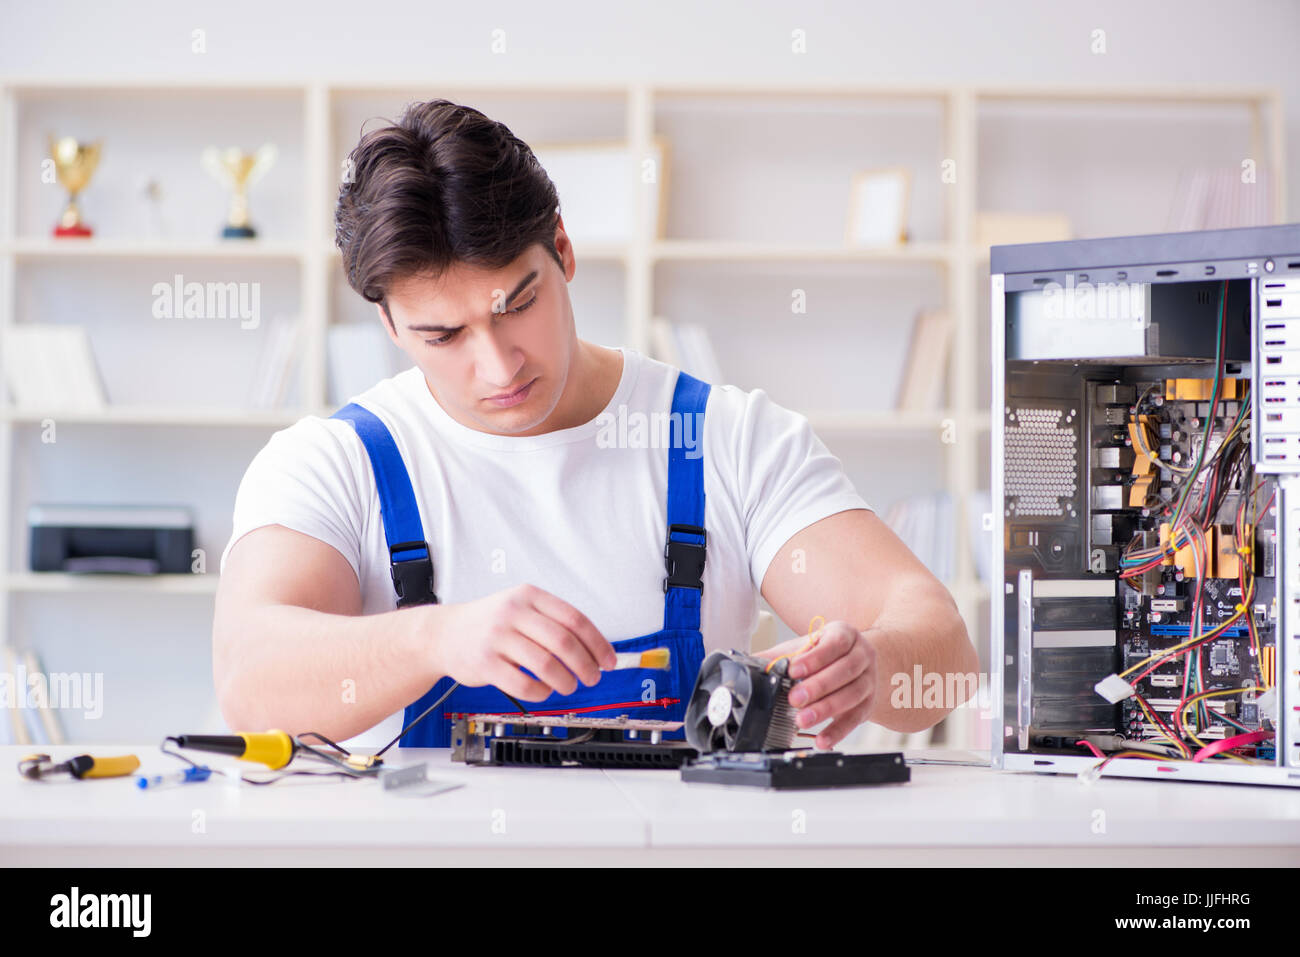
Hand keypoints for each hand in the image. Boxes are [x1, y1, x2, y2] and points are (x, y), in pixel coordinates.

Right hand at [426, 583, 616, 700]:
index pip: (575, 619)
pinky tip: (543, 691)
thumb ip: (552, 623)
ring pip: (546, 665)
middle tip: (593, 678)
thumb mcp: (520, 608)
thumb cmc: (488, 623)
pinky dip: (541, 692)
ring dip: (566, 682)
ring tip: (568, 686)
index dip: (597, 643)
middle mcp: (513, 613)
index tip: (608, 661)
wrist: (442, 634)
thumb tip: (594, 650)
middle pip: (564, 642)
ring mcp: (498, 637)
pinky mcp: (486, 663)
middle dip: (586, 665)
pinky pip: (524, 684)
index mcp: (529, 596)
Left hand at [782, 620, 876, 749]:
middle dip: (818, 686)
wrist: (855, 662)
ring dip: (826, 709)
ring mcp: (869, 680)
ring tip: (802, 720)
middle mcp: (862, 655)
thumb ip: (778, 656)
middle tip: (795, 699)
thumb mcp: (803, 648)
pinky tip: (822, 739)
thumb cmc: (824, 654)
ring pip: (852, 694)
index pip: (834, 644)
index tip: (793, 670)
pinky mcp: (869, 704)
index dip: (814, 658)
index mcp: (845, 635)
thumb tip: (747, 664)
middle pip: (845, 671)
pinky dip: (838, 731)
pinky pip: (856, 719)